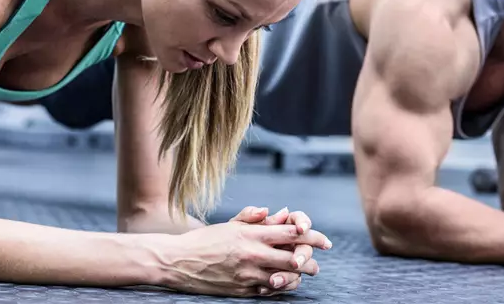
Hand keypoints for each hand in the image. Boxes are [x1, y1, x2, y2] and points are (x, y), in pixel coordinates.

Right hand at [166, 218, 331, 297]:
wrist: (179, 262)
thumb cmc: (205, 240)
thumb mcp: (230, 224)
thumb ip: (254, 216)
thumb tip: (278, 212)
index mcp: (251, 233)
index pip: (292, 233)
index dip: (313, 236)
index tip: (325, 241)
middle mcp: (253, 253)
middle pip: (295, 258)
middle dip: (311, 261)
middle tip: (316, 263)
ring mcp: (248, 274)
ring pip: (286, 278)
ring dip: (300, 277)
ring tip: (305, 274)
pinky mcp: (243, 289)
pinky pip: (270, 290)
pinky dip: (282, 287)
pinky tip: (285, 282)